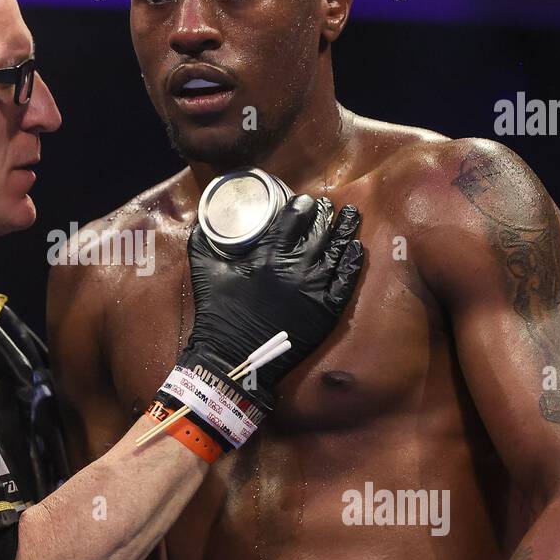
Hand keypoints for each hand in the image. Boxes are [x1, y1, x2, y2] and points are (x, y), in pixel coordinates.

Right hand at [182, 194, 362, 405]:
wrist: (234, 360)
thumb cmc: (217, 315)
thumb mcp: (204, 272)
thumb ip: (203, 242)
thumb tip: (203, 219)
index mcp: (268, 256)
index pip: (294, 218)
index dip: (302, 205)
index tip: (305, 200)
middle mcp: (296, 268)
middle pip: (319, 230)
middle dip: (325, 213)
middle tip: (327, 205)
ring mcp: (315, 290)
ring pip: (338, 250)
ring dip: (346, 230)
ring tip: (352, 215)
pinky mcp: (327, 311)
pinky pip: (347, 281)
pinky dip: (354, 262)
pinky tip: (357, 249)